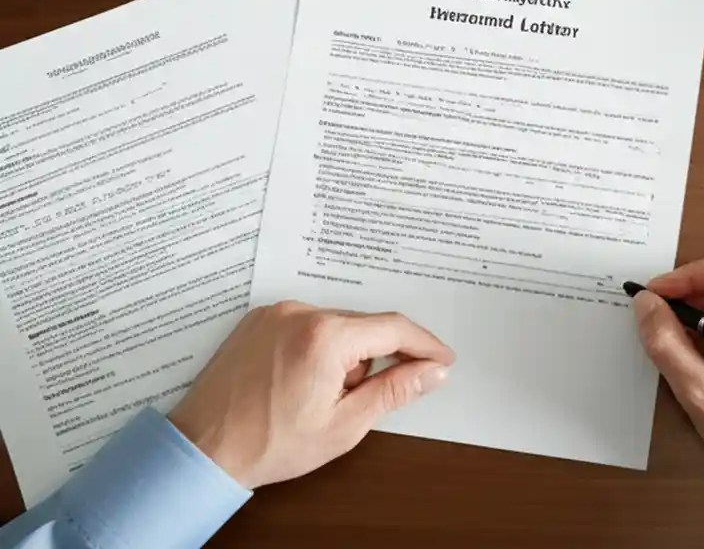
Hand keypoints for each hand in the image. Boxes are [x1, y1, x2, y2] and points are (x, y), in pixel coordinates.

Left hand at [169, 301, 454, 488]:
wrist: (204, 448)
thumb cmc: (269, 443)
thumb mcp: (345, 424)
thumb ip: (395, 390)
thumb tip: (434, 370)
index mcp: (325, 337)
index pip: (393, 328)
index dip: (425, 344)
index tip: (443, 359)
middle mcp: (300, 313)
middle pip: (365, 326)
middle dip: (377, 359)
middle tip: (363, 399)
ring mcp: (276, 312)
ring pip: (337, 325)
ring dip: (346, 354)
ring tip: (321, 396)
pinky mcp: (259, 319)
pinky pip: (308, 323)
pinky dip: (319, 346)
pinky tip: (302, 381)